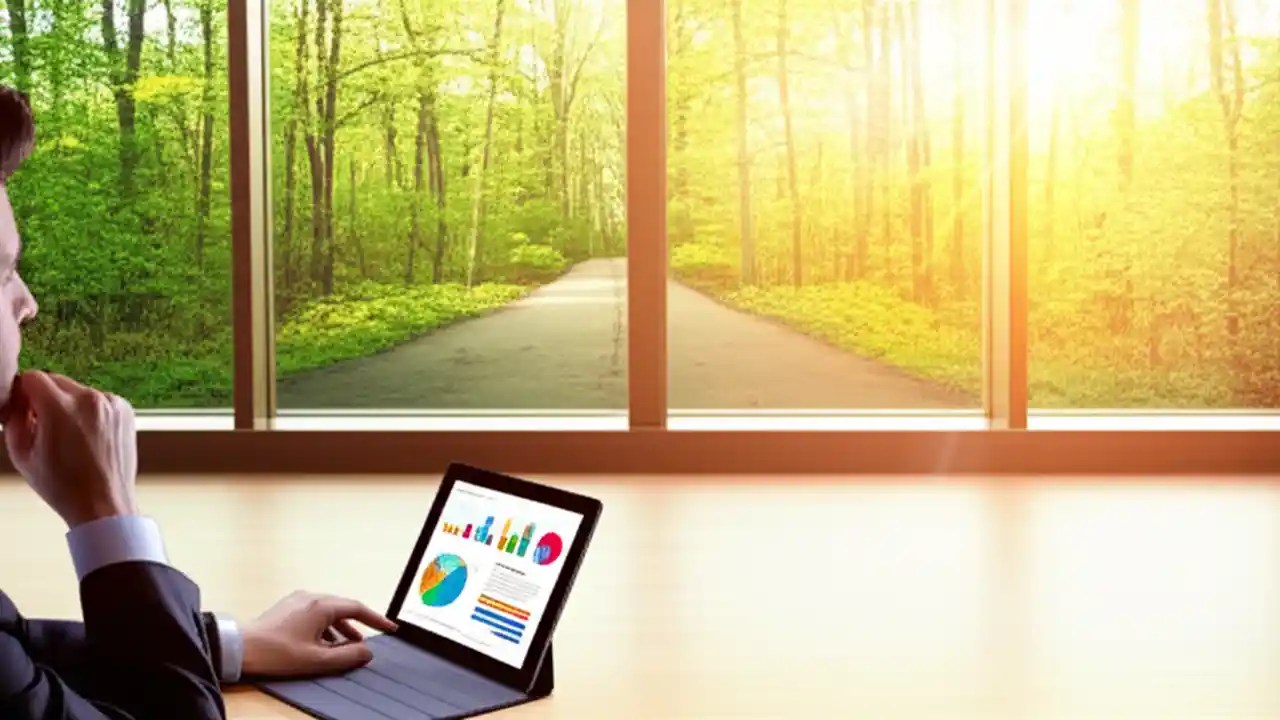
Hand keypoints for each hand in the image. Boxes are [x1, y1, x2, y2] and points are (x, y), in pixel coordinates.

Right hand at [3, 371, 138, 527]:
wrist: (103, 503)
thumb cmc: (61, 485)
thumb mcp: (22, 453)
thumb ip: (14, 419)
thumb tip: (17, 400)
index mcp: (61, 407)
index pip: (33, 377)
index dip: (23, 393)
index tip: (23, 410)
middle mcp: (90, 399)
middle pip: (55, 381)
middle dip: (44, 398)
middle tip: (42, 425)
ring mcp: (111, 403)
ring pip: (77, 390)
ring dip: (68, 404)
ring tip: (68, 436)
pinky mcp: (125, 410)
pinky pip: (98, 400)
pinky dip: (89, 411)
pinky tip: (87, 437)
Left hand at [242, 591, 397, 677]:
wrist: (241, 647)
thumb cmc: (278, 653)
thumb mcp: (317, 660)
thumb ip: (347, 656)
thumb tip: (368, 651)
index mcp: (322, 606)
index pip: (358, 608)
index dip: (376, 619)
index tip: (390, 628)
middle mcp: (312, 596)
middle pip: (344, 608)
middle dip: (358, 625)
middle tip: (369, 640)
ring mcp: (298, 599)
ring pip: (329, 611)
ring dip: (341, 628)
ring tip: (347, 646)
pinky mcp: (288, 606)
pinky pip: (315, 612)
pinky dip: (326, 626)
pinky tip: (323, 643)